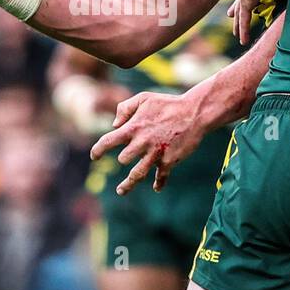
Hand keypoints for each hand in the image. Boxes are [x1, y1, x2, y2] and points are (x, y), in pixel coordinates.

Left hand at [90, 91, 207, 193]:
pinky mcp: (169, 160)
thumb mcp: (144, 98)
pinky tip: (157, 188)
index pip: (108, 141)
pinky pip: (162, 176)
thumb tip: (114, 125)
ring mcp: (156, 153)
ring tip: (120, 190)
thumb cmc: (168, 103)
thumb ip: (125, 108)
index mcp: (133, 127)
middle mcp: (142, 142)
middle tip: (125, 158)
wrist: (195, 112)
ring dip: (128, 184)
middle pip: (123, 159)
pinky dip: (159, 183)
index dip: (98, 150)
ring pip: (137, 174)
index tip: (94, 156)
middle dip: (124, 158)